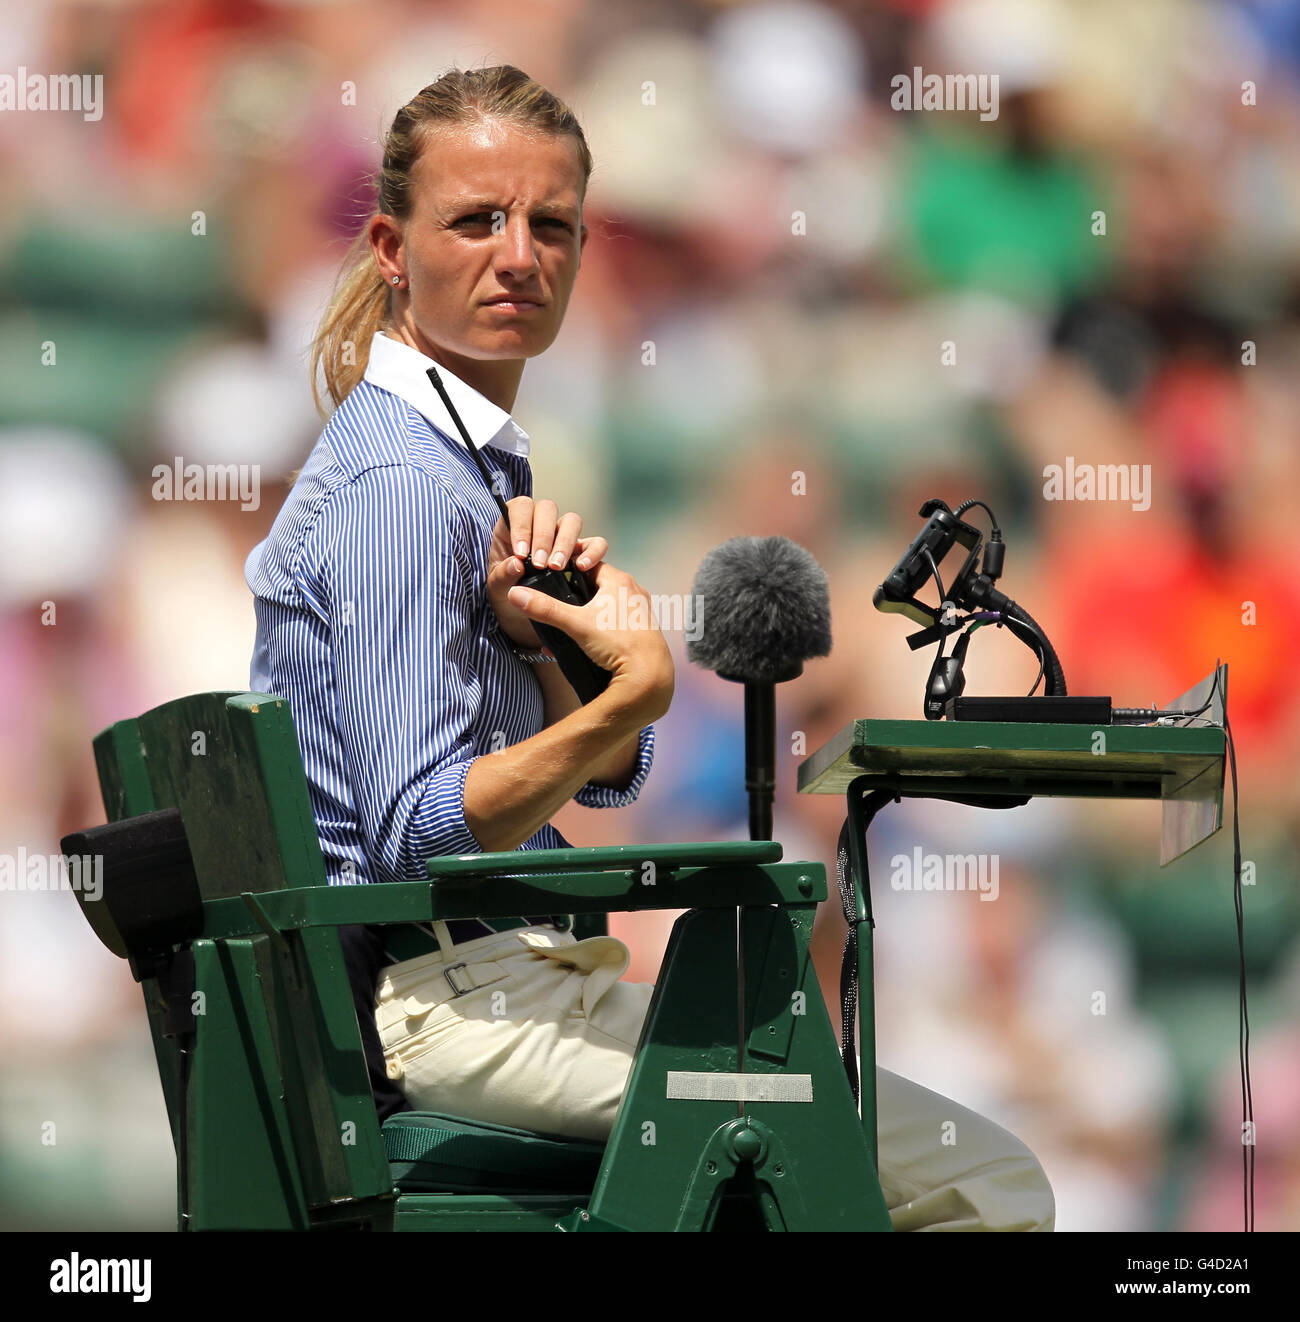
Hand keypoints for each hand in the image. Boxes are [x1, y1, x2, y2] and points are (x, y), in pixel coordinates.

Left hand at [486, 497, 607, 648]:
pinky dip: (592, 552)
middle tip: (540, 563)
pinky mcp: (583, 554)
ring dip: (565, 542)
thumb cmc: (508, 598)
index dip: (522, 525)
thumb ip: (502, 576)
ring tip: (557, 567)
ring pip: (571, 521)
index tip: (521, 553)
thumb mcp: (498, 590)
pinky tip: (581, 568)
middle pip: (547, 509)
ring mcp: (563, 539)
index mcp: (514, 528)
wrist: (526, 620)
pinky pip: (595, 543)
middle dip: (544, 535)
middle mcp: (540, 528)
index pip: (521, 508)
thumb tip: (516, 564)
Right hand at [507, 560, 674, 723]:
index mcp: (619, 580)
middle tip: (558, 603)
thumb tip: (516, 594)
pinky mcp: (643, 628)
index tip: (552, 576)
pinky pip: (618, 619)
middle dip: (576, 594)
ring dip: (590, 612)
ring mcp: (640, 610)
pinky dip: (603, 625)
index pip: (588, 563)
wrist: (648, 674)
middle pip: (597, 583)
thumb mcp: (576, 624)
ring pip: (608, 603)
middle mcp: (633, 590)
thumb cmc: (617, 643)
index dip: (569, 568)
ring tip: (572, 625)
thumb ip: (545, 609)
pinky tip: (592, 640)